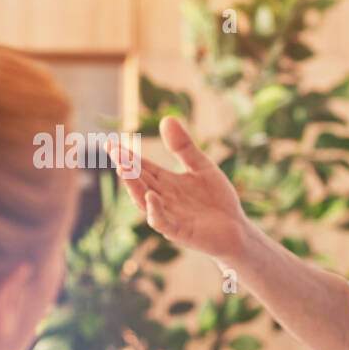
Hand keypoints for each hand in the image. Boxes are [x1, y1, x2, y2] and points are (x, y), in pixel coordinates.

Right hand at [105, 116, 250, 263]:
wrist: (237, 229)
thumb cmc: (217, 199)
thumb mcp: (202, 167)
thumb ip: (184, 147)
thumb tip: (166, 118)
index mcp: (166, 182)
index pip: (141, 167)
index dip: (126, 156)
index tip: (110, 143)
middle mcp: (162, 198)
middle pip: (139, 181)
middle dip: (125, 166)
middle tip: (113, 150)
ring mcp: (169, 215)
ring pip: (144, 201)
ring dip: (133, 186)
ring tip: (123, 168)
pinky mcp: (180, 231)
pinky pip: (162, 222)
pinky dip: (155, 211)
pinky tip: (152, 196)